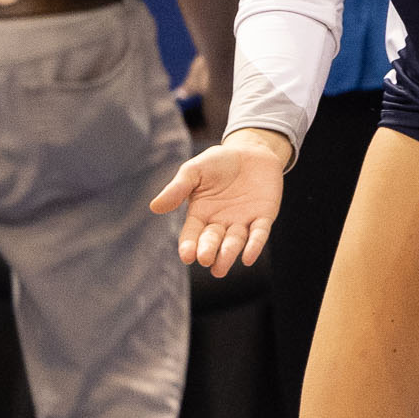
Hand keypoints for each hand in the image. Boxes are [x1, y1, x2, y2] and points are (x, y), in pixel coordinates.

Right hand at [148, 131, 287, 275]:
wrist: (251, 150)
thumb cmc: (218, 162)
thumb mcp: (194, 171)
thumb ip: (177, 189)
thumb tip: (154, 207)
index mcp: (200, 214)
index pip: (192, 234)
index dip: (189, 245)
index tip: (187, 256)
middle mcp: (220, 223)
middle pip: (213, 241)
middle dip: (208, 250)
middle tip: (204, 259)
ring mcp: (242, 222)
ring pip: (234, 242)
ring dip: (228, 253)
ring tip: (220, 267)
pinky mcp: (264, 217)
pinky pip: (259, 234)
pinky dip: (254, 246)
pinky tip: (248, 258)